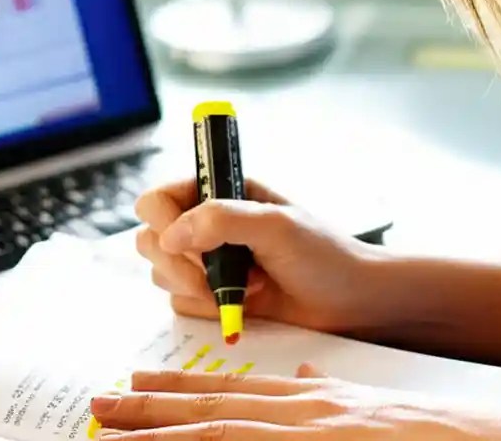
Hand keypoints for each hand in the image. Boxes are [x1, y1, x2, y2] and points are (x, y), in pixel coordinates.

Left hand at [88, 365, 500, 440]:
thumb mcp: (382, 405)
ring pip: (223, 439)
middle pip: (215, 412)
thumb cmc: (449, 434)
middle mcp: (311, 417)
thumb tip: (299, 377)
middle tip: (95, 405)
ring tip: (108, 433)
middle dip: (150, 411)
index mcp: (321, 403)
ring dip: (162, 438)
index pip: (235, 394)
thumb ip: (334, 392)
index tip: (135, 386)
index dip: (180, 390)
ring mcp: (319, 440)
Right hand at [133, 179, 394, 333]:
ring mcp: (209, 260)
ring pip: (161, 273)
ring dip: (197, 287)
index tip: (184, 243)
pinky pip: (181, 303)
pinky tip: (244, 304)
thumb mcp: (277, 225)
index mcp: (222, 192)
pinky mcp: (214, 294)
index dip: (162, 221)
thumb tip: (169, 235)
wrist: (351, 300)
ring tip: (246, 288)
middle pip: (150, 238)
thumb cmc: (323, 255)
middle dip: (178, 265)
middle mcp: (208, 223)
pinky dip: (206, 308)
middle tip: (215, 278)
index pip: (159, 199)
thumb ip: (223, 220)